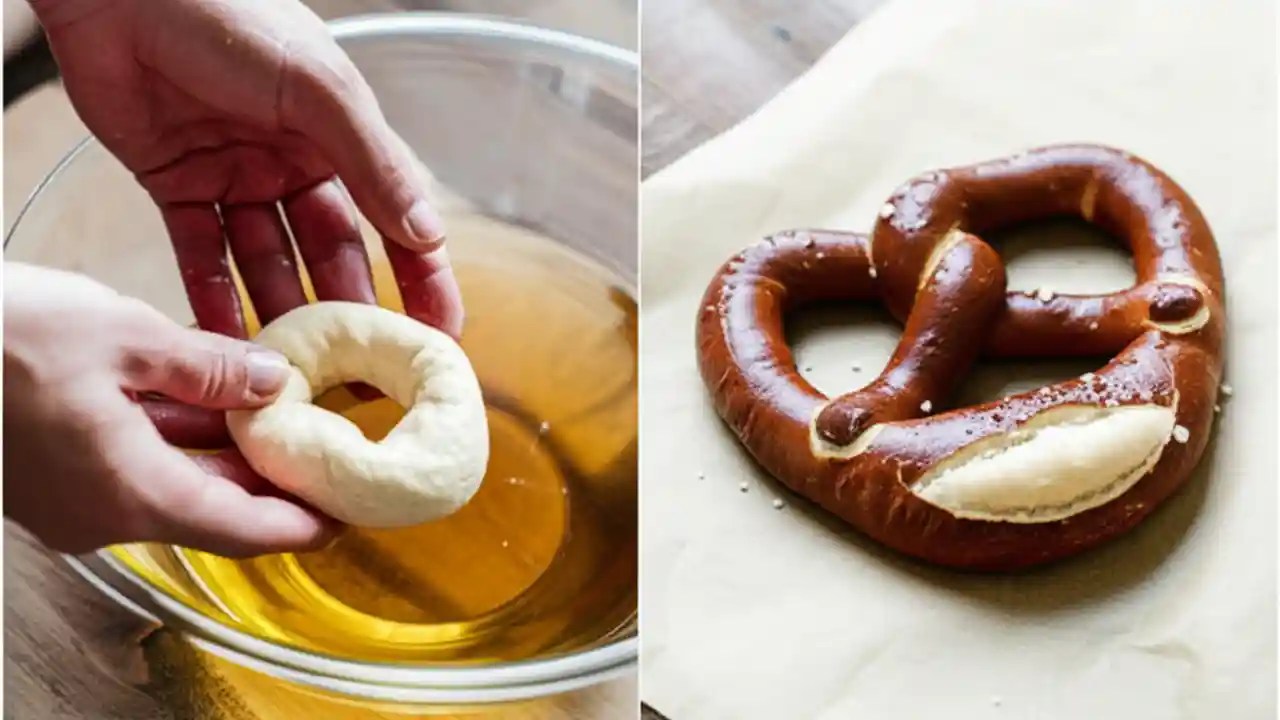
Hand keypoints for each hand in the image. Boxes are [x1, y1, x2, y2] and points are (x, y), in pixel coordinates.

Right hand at [3, 263, 337, 556]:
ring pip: (173, 484)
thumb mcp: (123, 335)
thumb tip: (274, 382)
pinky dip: (176, 439)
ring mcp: (72, 499)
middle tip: (327, 457)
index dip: (303, 524)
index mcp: (132, 492)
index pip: (244, 530)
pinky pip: (134, 466)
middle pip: (214, 511)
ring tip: (286, 422)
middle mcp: (104, 513)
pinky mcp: (50, 474)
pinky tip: (210, 399)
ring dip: (225, 456)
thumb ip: (209, 365)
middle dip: (271, 484)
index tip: (350, 512)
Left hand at [31, 0, 460, 337]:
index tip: (439, 332)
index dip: (419, 275)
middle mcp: (293, 161)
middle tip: (362, 369)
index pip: (392, 217)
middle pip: (330, 251)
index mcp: (339, 135)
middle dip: (347, 308)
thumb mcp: (319, 89)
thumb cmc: (230, 15)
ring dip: (281, 309)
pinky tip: (226, 339)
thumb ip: (373, 162)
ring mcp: (235, 175)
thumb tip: (428, 232)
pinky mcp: (176, 185)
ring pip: (267, 260)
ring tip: (294, 365)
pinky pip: (201, 253)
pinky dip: (212, 295)